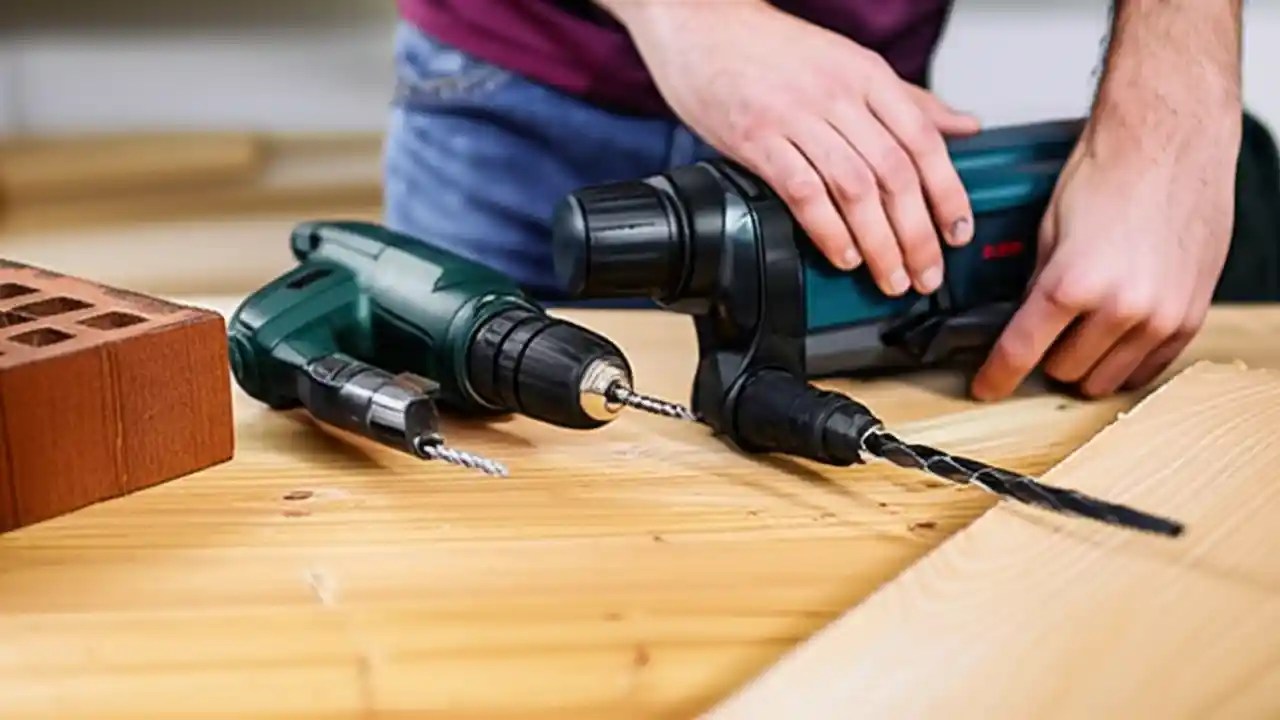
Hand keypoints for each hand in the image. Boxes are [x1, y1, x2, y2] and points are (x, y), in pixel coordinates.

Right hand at [614, 0, 979, 295]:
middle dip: (916, 234)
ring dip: (878, 242)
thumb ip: (907, 101)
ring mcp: (795, 115)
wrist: (703, 24)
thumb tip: (963, 126)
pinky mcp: (755, 137)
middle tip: (925, 274)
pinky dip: (828, 229)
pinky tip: (842, 255)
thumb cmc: (771, 48)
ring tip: (889, 276)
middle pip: (893, 172)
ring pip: (854, 187)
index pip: (923, 140)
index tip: (957, 234)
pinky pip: (802, 191)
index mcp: (866, 74)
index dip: (947, 193)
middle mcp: (837, 94)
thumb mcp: (849, 63)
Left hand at [970, 120, 1238, 400]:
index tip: (986, 388)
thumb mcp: (1049, 231)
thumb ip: (1036, 284)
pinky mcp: (1191, 317)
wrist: (1170, 142)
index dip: (996, 377)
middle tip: (1044, 336)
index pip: (1021, 353)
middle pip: (1063, 371)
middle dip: (1046, 357)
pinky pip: (1148, 368)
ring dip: (1086, 363)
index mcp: (1073, 284)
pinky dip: (1125, 361)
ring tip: (1080, 333)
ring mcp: (1160, 317)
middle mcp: (1120, 308)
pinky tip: (1113, 339)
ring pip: (1105, 378)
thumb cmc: (1110, 172)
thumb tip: (1023, 323)